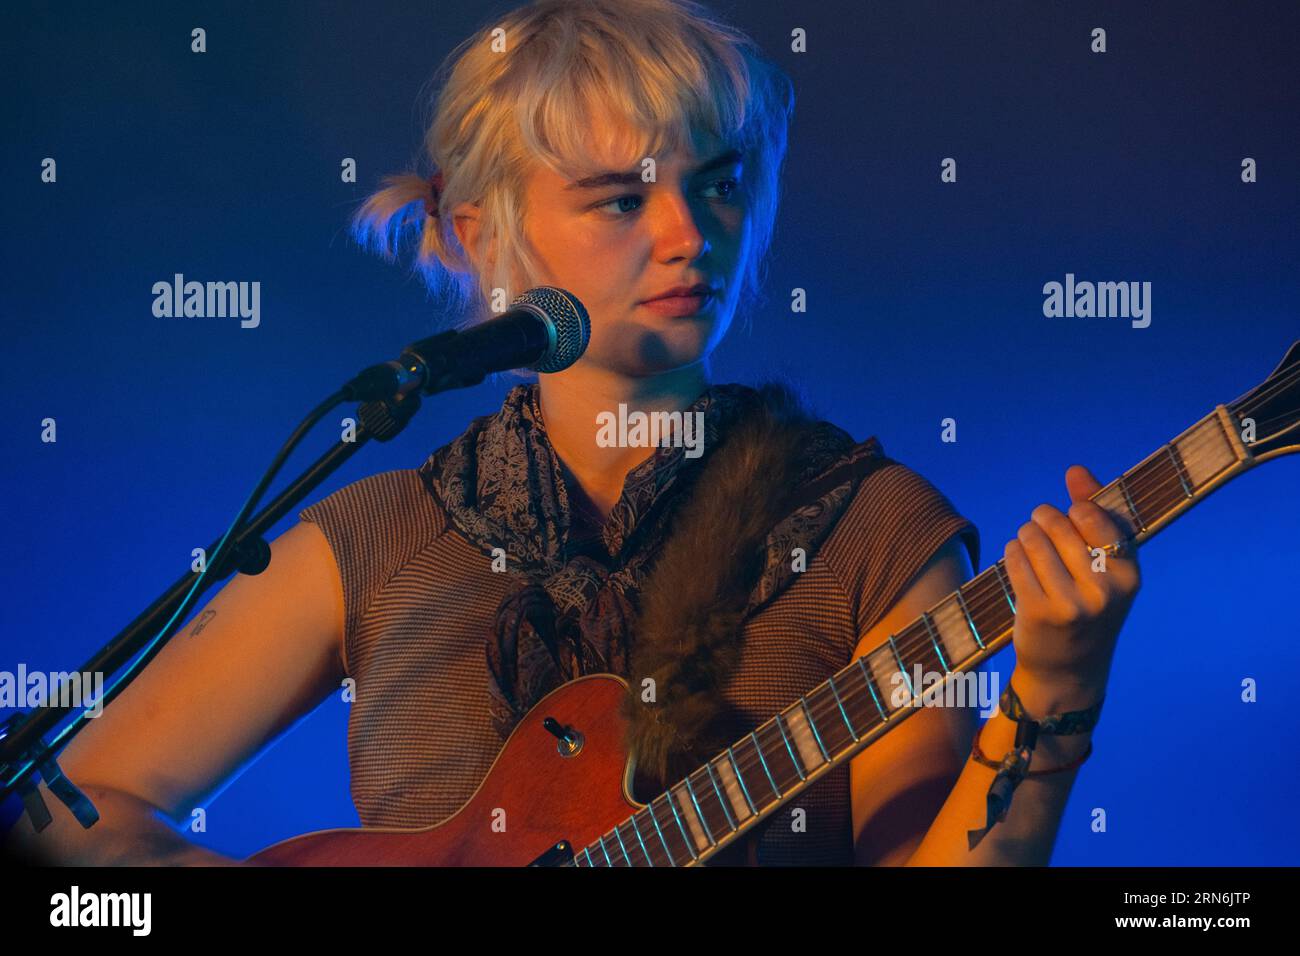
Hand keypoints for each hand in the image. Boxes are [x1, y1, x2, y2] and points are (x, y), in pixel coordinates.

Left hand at [1003, 464, 1141, 710]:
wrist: (1069, 668)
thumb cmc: (1089, 604)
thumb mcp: (1105, 566)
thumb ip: (1096, 514)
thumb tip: (1076, 470)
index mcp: (1129, 576)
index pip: (1096, 518)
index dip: (1077, 510)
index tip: (1072, 514)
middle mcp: (1104, 592)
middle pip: (1060, 525)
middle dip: (1044, 518)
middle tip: (1040, 522)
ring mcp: (1071, 605)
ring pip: (1034, 539)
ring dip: (1025, 533)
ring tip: (1028, 538)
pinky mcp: (1039, 613)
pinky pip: (1016, 560)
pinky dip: (1012, 550)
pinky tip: (1016, 554)